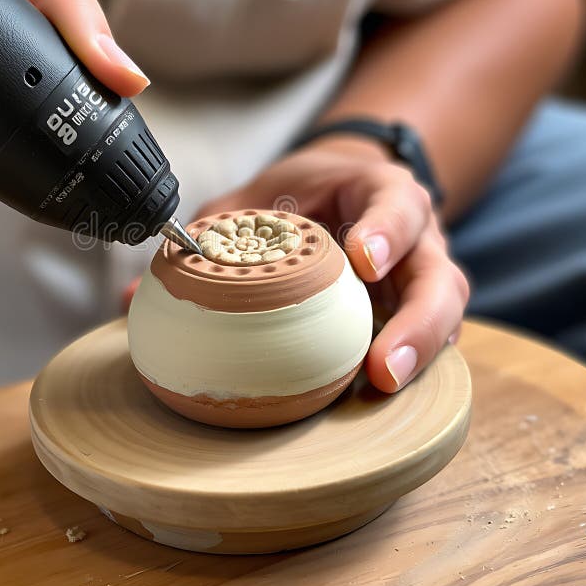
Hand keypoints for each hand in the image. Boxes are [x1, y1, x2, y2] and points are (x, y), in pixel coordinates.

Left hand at [196, 135, 469, 392]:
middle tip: (382, 366)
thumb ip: (213, 230)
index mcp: (381, 193)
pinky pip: (428, 340)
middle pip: (441, 278)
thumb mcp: (259, 197)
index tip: (361, 262)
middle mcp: (417, 238)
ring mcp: (422, 278)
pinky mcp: (417, 313)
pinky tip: (375, 394)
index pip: (397, 206)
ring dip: (419, 354)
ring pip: (446, 317)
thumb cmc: (303, 193)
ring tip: (381, 388)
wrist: (343, 192)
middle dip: (418, 323)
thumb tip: (140, 288)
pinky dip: (410, 365)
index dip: (386, 232)